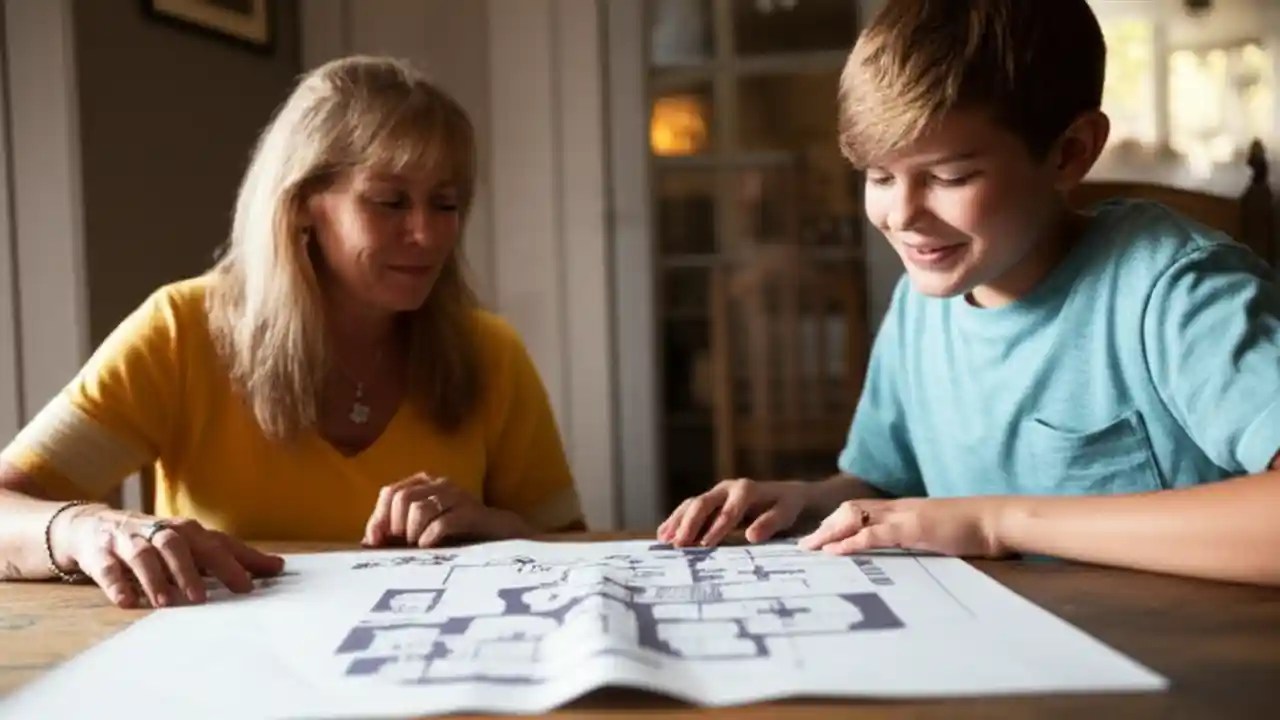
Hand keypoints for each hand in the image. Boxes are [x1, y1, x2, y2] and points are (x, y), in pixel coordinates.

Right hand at [49, 505, 284, 608]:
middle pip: (178, 545)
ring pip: (143, 555)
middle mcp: (160, 532)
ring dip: (155, 578)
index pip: (214, 544)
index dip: (231, 563)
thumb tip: (278, 567)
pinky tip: (126, 601)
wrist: (93, 525)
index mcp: (188, 531)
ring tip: (166, 602)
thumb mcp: (195, 545)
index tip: (250, 586)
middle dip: (191, 570)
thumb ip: (233, 557)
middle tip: (202, 598)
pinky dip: (117, 584)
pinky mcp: (100, 554)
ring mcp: (129, 541)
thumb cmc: (158, 540)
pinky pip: (107, 568)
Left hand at [362, 473, 531, 547]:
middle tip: (403, 544)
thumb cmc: (458, 534)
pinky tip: (429, 547)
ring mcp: (456, 496)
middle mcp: (439, 484)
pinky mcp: (471, 512)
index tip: (377, 542)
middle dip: (396, 526)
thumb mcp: (423, 530)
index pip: (390, 492)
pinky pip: (443, 521)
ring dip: (413, 533)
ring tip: (418, 546)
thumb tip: (367, 542)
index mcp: (424, 484)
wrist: (500, 536)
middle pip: (401, 498)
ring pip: (418, 509)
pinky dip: (430, 536)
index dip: (378, 517)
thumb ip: (395, 532)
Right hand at [657, 478, 811, 547]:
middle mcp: (727, 489)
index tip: (705, 545)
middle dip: (690, 524)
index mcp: (746, 490)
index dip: (717, 527)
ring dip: (678, 522)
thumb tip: (751, 535)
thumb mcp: (788, 512)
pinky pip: (690, 510)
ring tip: (664, 540)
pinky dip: (677, 521)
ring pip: (692, 505)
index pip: (729, 510)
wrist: (787, 494)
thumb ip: (771, 522)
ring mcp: (717, 494)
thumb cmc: (788, 505)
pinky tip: (664, 535)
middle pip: (703, 503)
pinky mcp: (711, 503)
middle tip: (678, 545)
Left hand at [797, 497, 1009, 556]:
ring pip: (855, 517)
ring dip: (829, 532)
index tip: (820, 537)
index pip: (861, 509)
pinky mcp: (914, 528)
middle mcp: (899, 507)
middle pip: (849, 509)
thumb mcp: (938, 533)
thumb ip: (918, 537)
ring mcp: (906, 515)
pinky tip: (835, 552)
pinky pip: (876, 534)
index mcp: (904, 508)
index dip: (837, 521)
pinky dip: (852, 542)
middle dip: (825, 526)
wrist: (998, 520)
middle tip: (805, 545)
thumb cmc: (974, 530)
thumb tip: (906, 550)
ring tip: (811, 548)